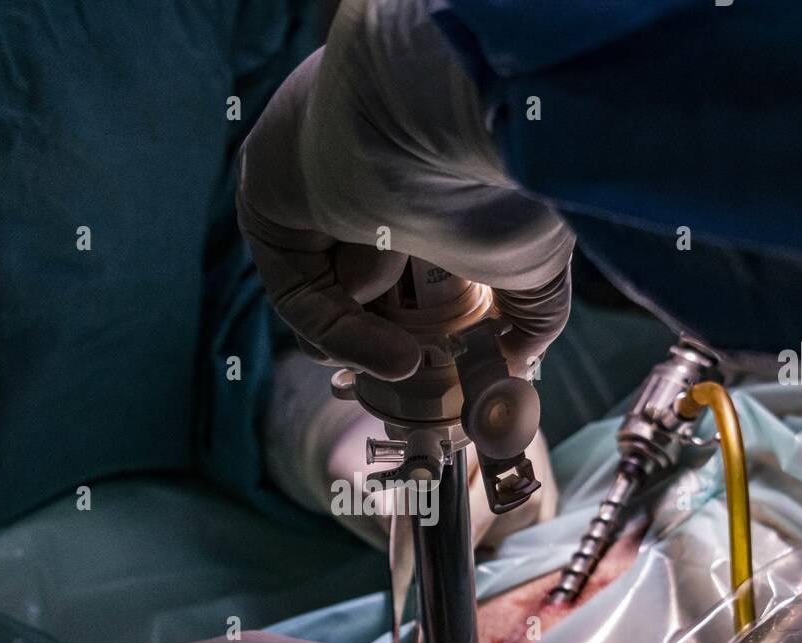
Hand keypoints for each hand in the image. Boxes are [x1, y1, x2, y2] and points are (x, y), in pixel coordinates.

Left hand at [237, 0, 574, 380]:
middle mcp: (356, 155)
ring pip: (326, 288)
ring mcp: (306, 174)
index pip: (403, 248)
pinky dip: (343, 336)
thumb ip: (533, 308)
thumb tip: (522, 360)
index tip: (449, 361)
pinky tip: (398, 359)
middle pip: (359, 272)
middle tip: (430, 369)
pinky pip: (296, 291)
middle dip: (394, 330)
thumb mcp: (534, 257)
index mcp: (416, 155)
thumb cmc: (501, 175)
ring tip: (421, 359)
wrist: (452, 113)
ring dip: (372, 337)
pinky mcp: (267, 198)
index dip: (421, 314)